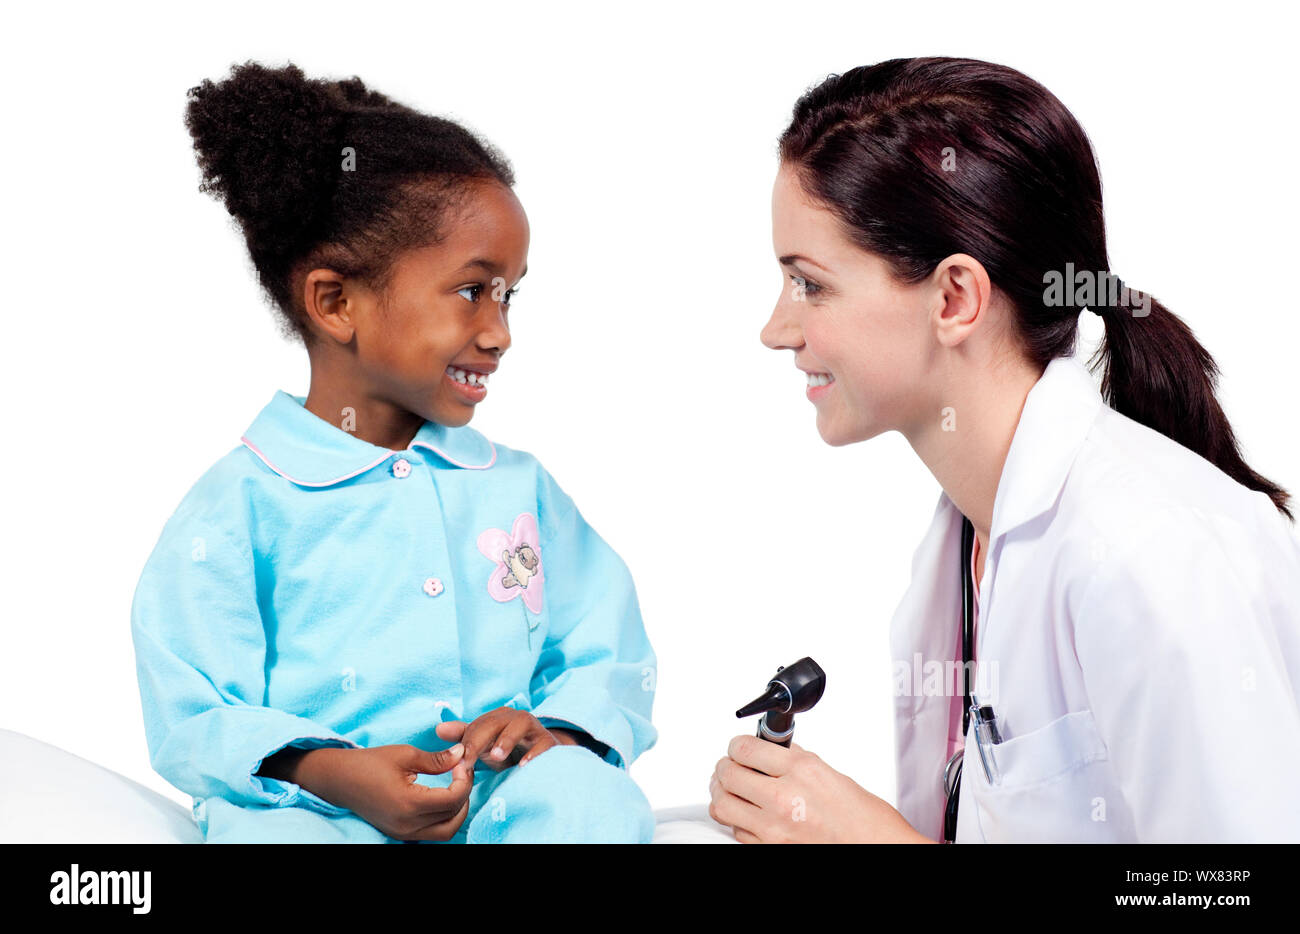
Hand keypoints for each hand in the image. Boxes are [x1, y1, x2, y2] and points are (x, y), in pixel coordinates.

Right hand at [286, 744, 473, 841]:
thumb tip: (461, 754)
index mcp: (409, 804)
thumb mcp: (405, 754)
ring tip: (455, 787)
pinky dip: (443, 818)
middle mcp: (407, 825)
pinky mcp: (399, 833)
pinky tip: (441, 797)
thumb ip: (437, 759)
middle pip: (454, 819)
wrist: (338, 779)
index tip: (462, 762)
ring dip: (457, 812)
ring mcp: (402, 833)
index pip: (453, 799)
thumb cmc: (369, 763)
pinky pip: (432, 832)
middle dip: (465, 796)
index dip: (465, 780)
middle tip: (463, 774)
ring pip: (445, 832)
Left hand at [435, 708, 560, 771]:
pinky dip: (534, 753)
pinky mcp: (548, 742)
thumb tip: (439, 729)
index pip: (477, 726)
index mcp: (497, 718)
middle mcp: (514, 718)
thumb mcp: (485, 745)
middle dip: (480, 741)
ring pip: (520, 724)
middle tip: (468, 762)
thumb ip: (464, 737)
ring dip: (507, 739)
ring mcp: (533, 728)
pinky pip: (543, 744)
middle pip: (495, 722)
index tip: (457, 764)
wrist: (540, 756)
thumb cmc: (507, 750)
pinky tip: (524, 766)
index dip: (466, 743)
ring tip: (496, 756)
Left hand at [708, 734, 934, 843]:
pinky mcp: (770, 848)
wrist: (875, 846)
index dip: (736, 745)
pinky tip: (747, 814)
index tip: (737, 747)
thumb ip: (793, 760)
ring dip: (722, 793)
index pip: (745, 748)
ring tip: (729, 788)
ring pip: (722, 805)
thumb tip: (768, 751)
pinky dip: (737, 821)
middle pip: (727, 774)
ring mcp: (774, 827)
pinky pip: (737, 832)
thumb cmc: (862, 817)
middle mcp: (784, 797)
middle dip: (724, 767)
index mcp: (801, 770)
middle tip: (730, 765)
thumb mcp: (827, 772)